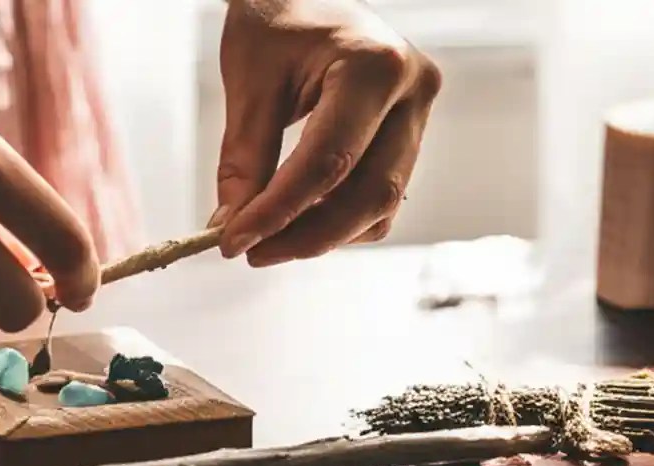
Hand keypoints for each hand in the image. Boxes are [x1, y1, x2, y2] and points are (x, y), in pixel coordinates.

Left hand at [212, 0, 441, 265]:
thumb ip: (244, 158)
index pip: (327, 162)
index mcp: (374, 66)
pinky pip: (382, 198)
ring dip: (324, 235)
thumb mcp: (250, 82)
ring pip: (381, 204)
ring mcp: (420, 114)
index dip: (279, 211)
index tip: (234, 242)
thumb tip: (233, 227)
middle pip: (368, 193)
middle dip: (307, 236)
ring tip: (269, 242)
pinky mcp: (411, 135)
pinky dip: (341, 221)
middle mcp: (412, 91)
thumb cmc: (276, 20)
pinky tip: (298, 222)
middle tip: (253, 254)